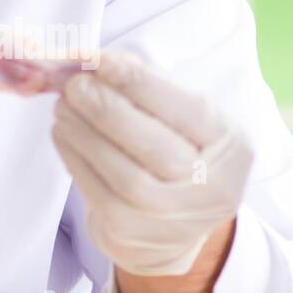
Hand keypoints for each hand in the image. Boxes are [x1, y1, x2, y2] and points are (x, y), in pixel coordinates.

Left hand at [51, 51, 254, 276]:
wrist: (171, 225)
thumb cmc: (173, 151)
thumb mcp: (178, 117)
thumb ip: (146, 85)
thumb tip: (97, 60)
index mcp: (230, 146)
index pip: (188, 110)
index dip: (140, 83)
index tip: (101, 60)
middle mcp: (212, 187)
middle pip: (153, 145)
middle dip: (106, 107)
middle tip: (74, 84)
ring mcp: (174, 218)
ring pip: (122, 172)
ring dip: (83, 132)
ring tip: (63, 106)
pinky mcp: (134, 233)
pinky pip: (97, 192)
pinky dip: (73, 156)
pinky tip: (63, 133)